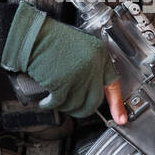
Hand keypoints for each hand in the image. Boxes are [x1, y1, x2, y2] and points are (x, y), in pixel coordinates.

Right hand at [1, 1, 127, 121]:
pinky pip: (58, 104)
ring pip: (76, 105)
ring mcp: (79, 76)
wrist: (33, 35)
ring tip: (55, 96)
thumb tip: (88, 91)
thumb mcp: (79, 48)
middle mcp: (93, 65)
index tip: (120, 118)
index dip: (117, 104)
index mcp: (99, 54)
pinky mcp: (62, 83)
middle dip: (81, 109)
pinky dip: (49, 104)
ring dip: (64, 105)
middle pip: (93, 102)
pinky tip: (46, 100)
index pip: (112, 84)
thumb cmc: (51, 39)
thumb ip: (89, 67)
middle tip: (71, 105)